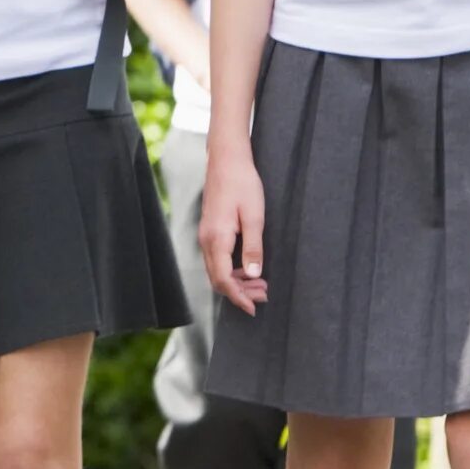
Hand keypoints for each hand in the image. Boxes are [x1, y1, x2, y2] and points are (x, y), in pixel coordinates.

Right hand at [197, 145, 270, 315]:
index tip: (254, 308)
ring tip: (260, 284)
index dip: (239, 297)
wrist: (226, 160)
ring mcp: (205, 236)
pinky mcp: (209, 231)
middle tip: (263, 296)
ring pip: (216, 270)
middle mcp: (206, 241)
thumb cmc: (242, 184)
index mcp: (217, 239)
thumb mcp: (254, 216)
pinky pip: (216, 259)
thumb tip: (253, 275)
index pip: (224, 279)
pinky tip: (247, 268)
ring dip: (236, 281)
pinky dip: (231, 270)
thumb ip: (253, 248)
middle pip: (217, 279)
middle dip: (239, 293)